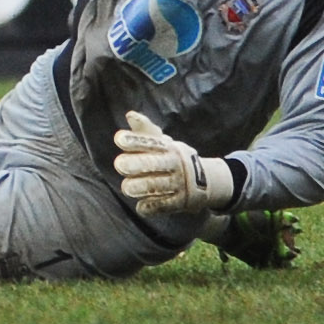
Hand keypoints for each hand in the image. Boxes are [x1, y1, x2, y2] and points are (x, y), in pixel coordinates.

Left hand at [113, 111, 235, 216]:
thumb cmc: (172, 156)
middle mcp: (174, 164)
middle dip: (137, 164)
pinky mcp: (181, 201)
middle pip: (155, 163)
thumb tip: (130, 115)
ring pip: (159, 185)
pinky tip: (141, 208)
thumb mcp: (162, 142)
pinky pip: (166, 205)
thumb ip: (145, 131)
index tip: (119, 139)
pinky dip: (154, 207)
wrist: (205, 179)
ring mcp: (178, 183)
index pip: (151, 142)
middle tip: (119, 164)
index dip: (135, 140)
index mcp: (168, 148)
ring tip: (127, 187)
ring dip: (143, 187)